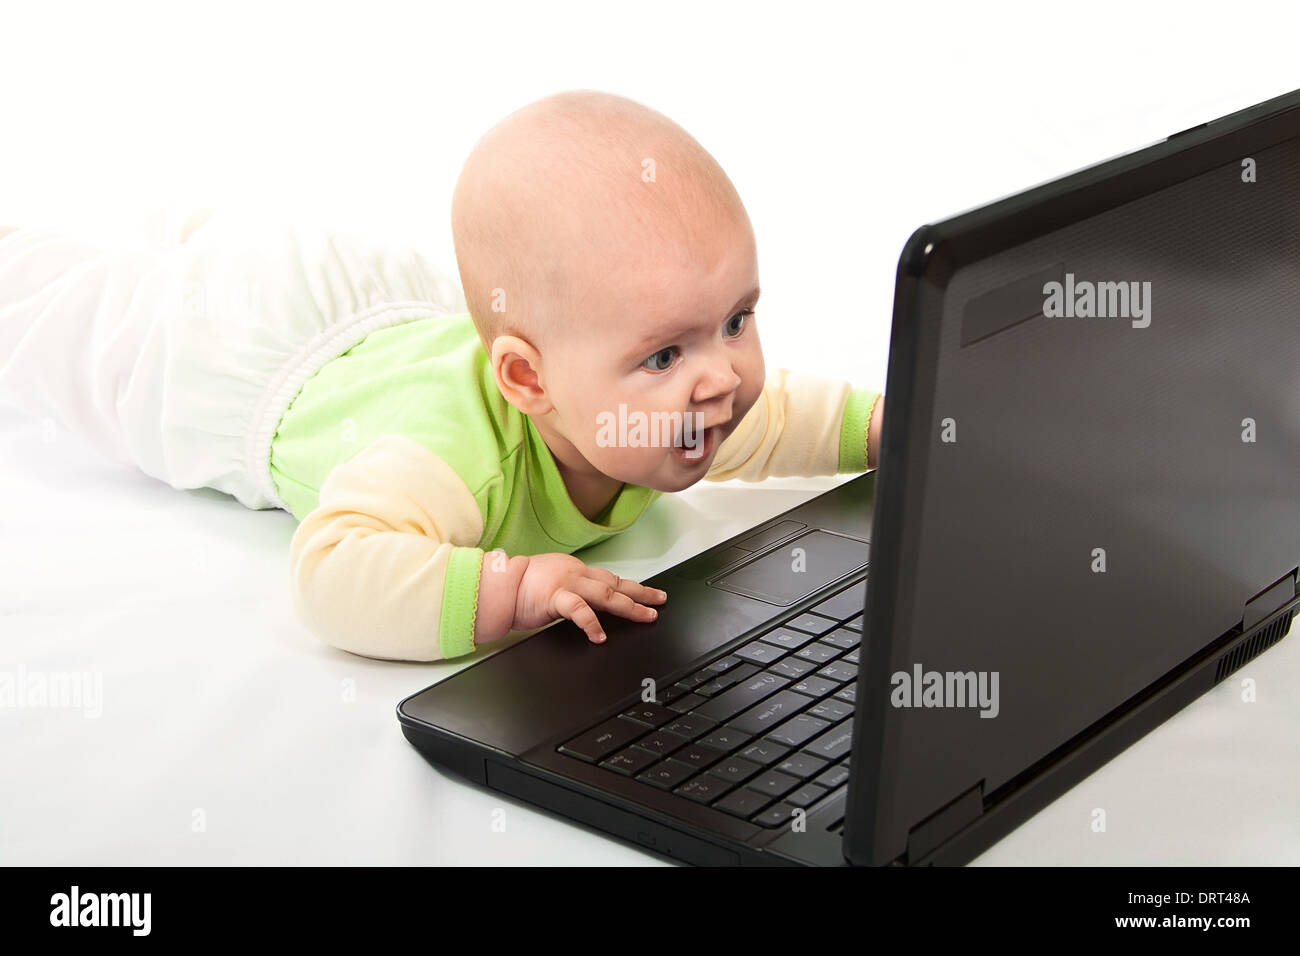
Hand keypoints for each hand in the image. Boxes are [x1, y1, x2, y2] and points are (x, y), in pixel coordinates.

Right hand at [513, 552, 666, 643]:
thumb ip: (570, 593)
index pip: (609, 579)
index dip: (631, 587)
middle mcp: (575, 574)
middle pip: (615, 584)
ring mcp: (567, 584)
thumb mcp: (551, 583)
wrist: (498, 585)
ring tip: (646, 616)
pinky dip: (592, 623)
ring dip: (629, 606)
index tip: (648, 594)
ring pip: (606, 594)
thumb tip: (585, 606)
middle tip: (659, 601)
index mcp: (575, 570)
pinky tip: (600, 636)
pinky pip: (579, 610)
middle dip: (640, 594)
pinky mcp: (555, 597)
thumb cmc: (519, 587)